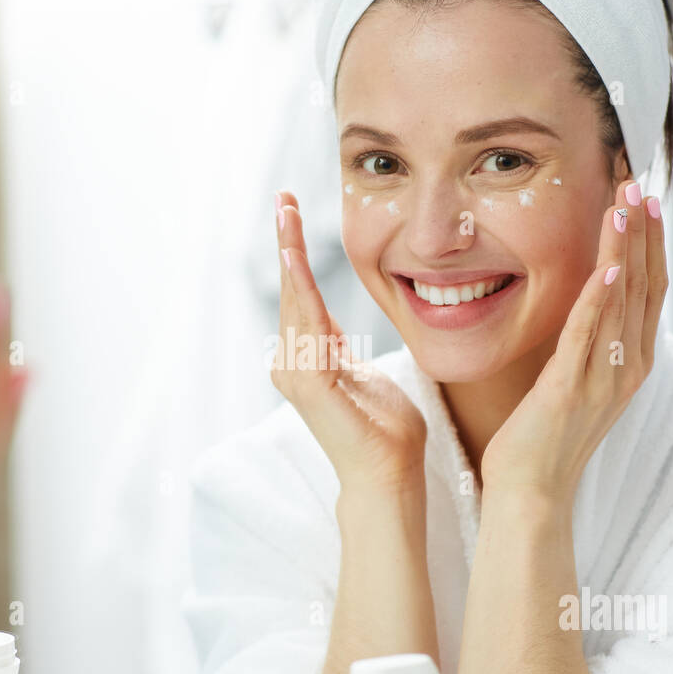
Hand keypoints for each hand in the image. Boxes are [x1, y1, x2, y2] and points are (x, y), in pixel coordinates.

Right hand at [271, 191, 425, 491]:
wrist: (389, 476)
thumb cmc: (385, 432)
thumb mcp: (365, 375)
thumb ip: (343, 351)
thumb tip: (334, 331)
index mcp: (309, 359)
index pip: (301, 297)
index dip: (295, 255)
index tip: (291, 214)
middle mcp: (294, 364)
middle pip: (289, 291)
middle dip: (285, 242)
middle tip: (283, 198)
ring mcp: (298, 374)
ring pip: (293, 301)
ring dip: (288, 254)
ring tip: (285, 213)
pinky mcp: (311, 383)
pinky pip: (305, 325)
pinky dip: (300, 290)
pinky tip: (294, 258)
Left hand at [480, 180, 667, 501]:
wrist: (532, 491)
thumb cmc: (545, 435)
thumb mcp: (576, 378)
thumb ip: (590, 340)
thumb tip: (590, 298)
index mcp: (632, 362)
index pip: (650, 288)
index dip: (650, 242)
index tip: (645, 199)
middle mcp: (627, 367)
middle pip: (645, 285)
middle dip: (643, 231)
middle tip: (640, 183)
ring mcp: (603, 378)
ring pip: (622, 301)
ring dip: (625, 249)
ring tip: (627, 204)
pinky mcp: (571, 388)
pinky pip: (589, 335)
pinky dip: (599, 298)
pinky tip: (607, 265)